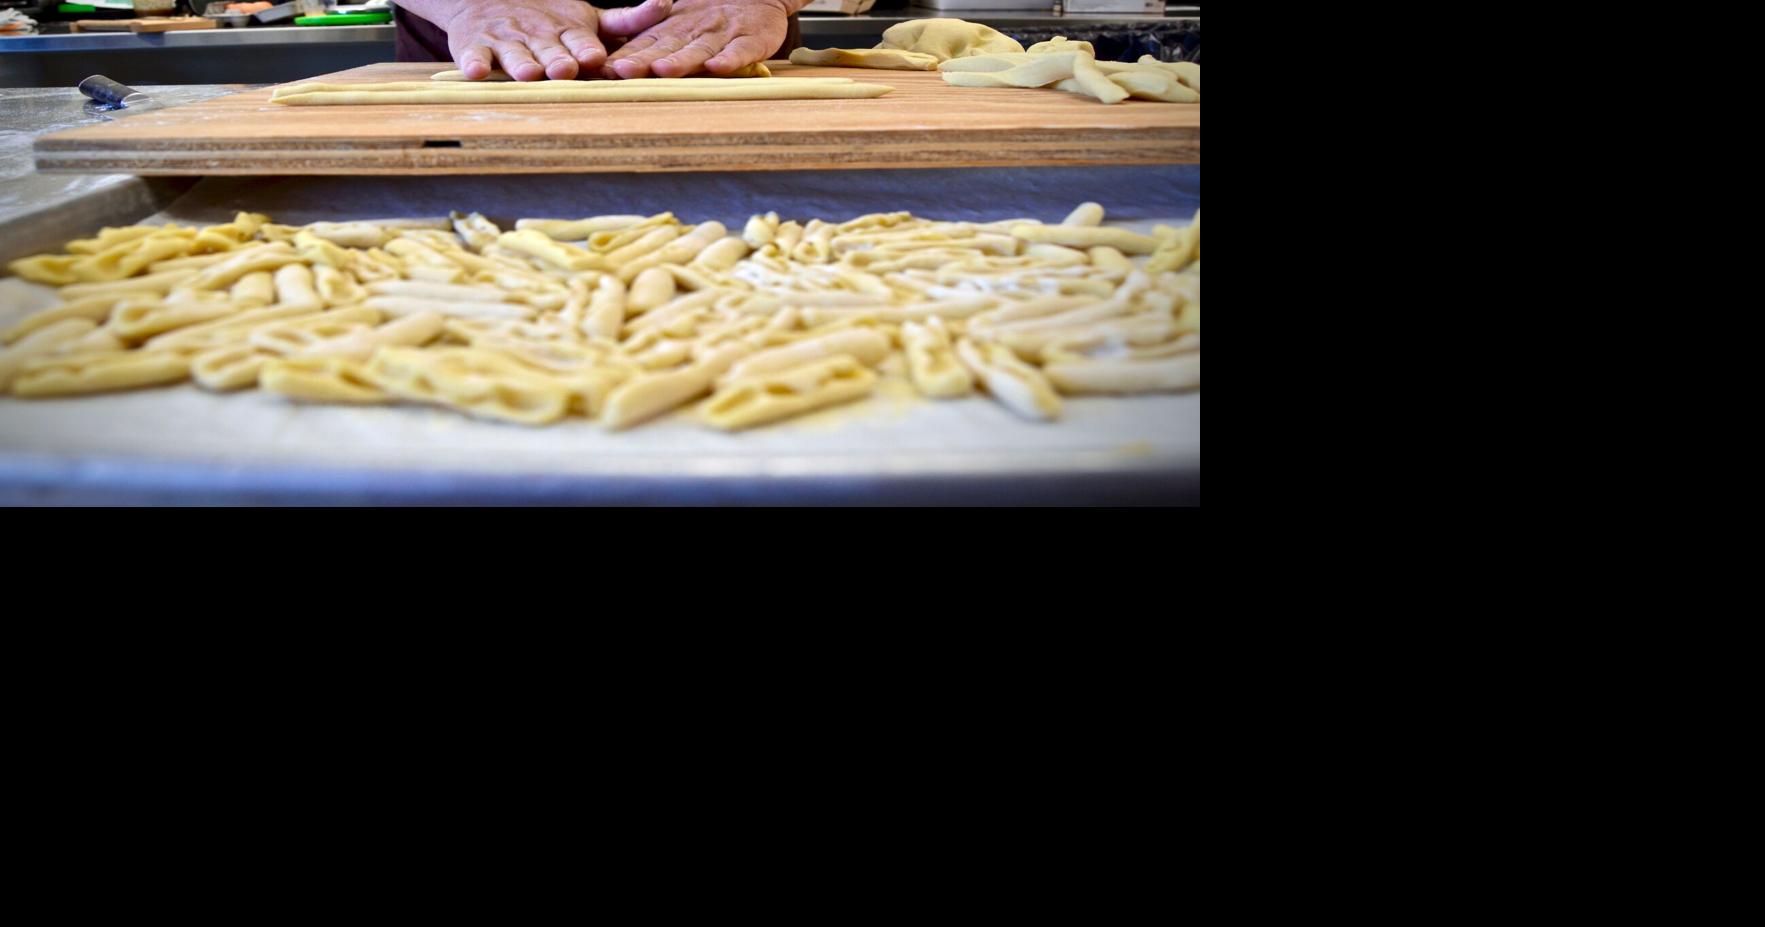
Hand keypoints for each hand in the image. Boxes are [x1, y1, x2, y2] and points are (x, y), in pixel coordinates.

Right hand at [438, 0, 672, 80]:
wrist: (485, 5)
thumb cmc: (550, 22)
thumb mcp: (590, 18)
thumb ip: (627, 20)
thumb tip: (665, 2)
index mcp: (568, 31)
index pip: (580, 41)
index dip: (586, 49)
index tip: (595, 57)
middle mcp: (538, 36)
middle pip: (549, 51)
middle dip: (557, 59)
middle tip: (565, 68)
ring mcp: (507, 42)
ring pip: (515, 55)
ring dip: (521, 64)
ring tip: (528, 73)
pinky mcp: (475, 48)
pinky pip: (474, 57)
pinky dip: (474, 65)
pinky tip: (477, 72)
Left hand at [603, 0, 797, 78]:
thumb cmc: (713, 17)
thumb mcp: (678, 24)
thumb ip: (652, 44)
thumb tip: (613, 66)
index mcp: (674, 29)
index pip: (646, 44)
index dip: (627, 55)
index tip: (605, 69)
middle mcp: (694, 32)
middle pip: (667, 47)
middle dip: (644, 60)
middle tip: (623, 71)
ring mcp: (723, 35)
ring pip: (699, 48)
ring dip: (681, 60)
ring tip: (664, 70)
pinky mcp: (750, 40)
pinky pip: (739, 50)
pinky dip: (729, 59)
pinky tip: (717, 67)